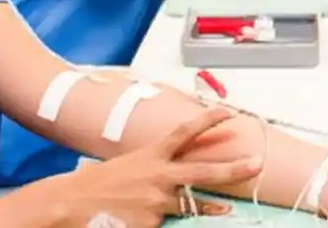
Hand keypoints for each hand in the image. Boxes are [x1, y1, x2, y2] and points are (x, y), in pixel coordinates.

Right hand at [47, 109, 260, 227]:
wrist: (70, 205)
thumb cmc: (94, 185)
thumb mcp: (126, 165)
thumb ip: (152, 166)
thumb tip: (171, 172)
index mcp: (150, 155)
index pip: (184, 132)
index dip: (208, 120)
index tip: (228, 110)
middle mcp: (158, 176)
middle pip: (204, 171)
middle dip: (234, 168)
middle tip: (257, 163)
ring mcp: (157, 201)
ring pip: (192, 205)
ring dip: (211, 207)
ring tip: (227, 209)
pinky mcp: (151, 224)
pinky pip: (164, 225)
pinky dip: (158, 224)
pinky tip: (140, 220)